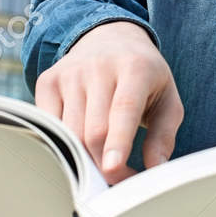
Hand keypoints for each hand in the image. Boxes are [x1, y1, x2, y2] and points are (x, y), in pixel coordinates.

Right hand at [35, 20, 183, 182]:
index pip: (124, 108)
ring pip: (70, 132)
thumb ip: (164, 136)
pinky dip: (62, 144)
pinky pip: (49, 125)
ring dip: (84, 159)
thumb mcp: (167, 99)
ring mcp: (70, 72)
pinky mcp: (48, 81)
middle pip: (94, 130)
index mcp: (135, 68)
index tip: (113, 169)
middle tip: (119, 178)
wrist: (110, 37)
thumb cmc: (144, 76)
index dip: (118, 142)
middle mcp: (99, 66)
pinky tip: (77, 146)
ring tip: (101, 164)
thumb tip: (155, 169)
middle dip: (105, 164)